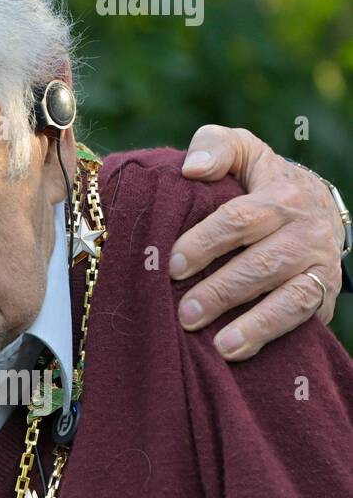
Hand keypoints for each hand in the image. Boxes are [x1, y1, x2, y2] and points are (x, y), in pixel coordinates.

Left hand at [171, 125, 341, 360]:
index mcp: (280, 194)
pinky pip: (303, 318)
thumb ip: (215, 147)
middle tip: (183, 313)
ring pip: (291, 298)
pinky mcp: (325, 294)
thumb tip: (192, 168)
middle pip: (263, 264)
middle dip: (221, 290)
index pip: (240, 219)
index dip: (205, 242)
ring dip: (253, 323)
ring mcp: (319, 265)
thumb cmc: (259, 180)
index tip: (172, 265)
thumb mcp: (242, 151)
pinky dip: (272, 336)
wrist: (317, 206)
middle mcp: (305, 231)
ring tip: (218, 345)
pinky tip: (239, 351)